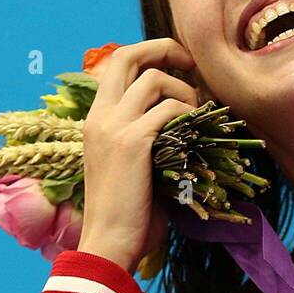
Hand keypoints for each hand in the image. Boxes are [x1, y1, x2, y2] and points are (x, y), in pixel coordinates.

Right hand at [77, 38, 200, 275]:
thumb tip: (180, 118)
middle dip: (165, 49)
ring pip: (154, 79)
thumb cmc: (126, 214)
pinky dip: (189, 117)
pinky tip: (197, 138)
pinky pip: (170, 110)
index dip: (149, 54)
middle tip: (192, 63)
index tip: (179, 64)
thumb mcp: (131, 165)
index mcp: (96, 120)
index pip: (117, 64)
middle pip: (128, 56)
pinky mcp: (133, 143)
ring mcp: (114, 127)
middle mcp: (100, 116)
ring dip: (184, 92)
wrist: (110, 243)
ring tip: (198, 117)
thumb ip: (146, 136)